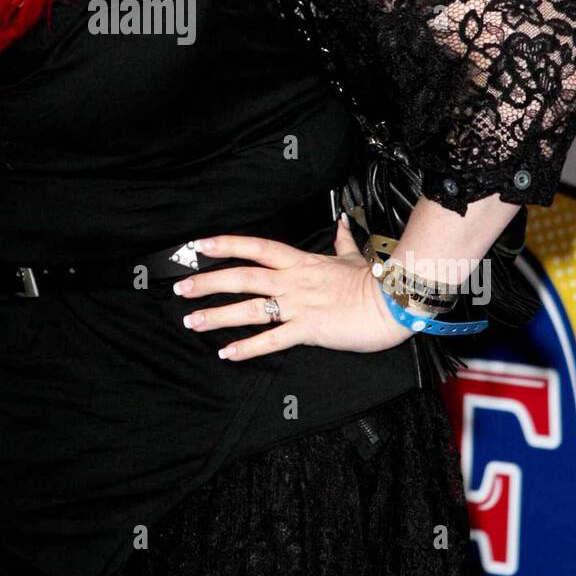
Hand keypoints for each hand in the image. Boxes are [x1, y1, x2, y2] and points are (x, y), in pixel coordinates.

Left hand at [172, 214, 413, 360]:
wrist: (395, 301)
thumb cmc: (374, 281)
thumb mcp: (352, 255)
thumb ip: (341, 239)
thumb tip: (341, 222)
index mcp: (300, 261)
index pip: (255, 247)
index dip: (225, 245)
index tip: (198, 245)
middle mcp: (293, 280)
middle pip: (243, 277)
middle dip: (209, 282)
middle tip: (181, 289)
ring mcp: (299, 304)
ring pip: (250, 308)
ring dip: (218, 315)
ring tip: (192, 321)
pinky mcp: (309, 329)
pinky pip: (272, 339)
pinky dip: (248, 347)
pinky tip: (227, 353)